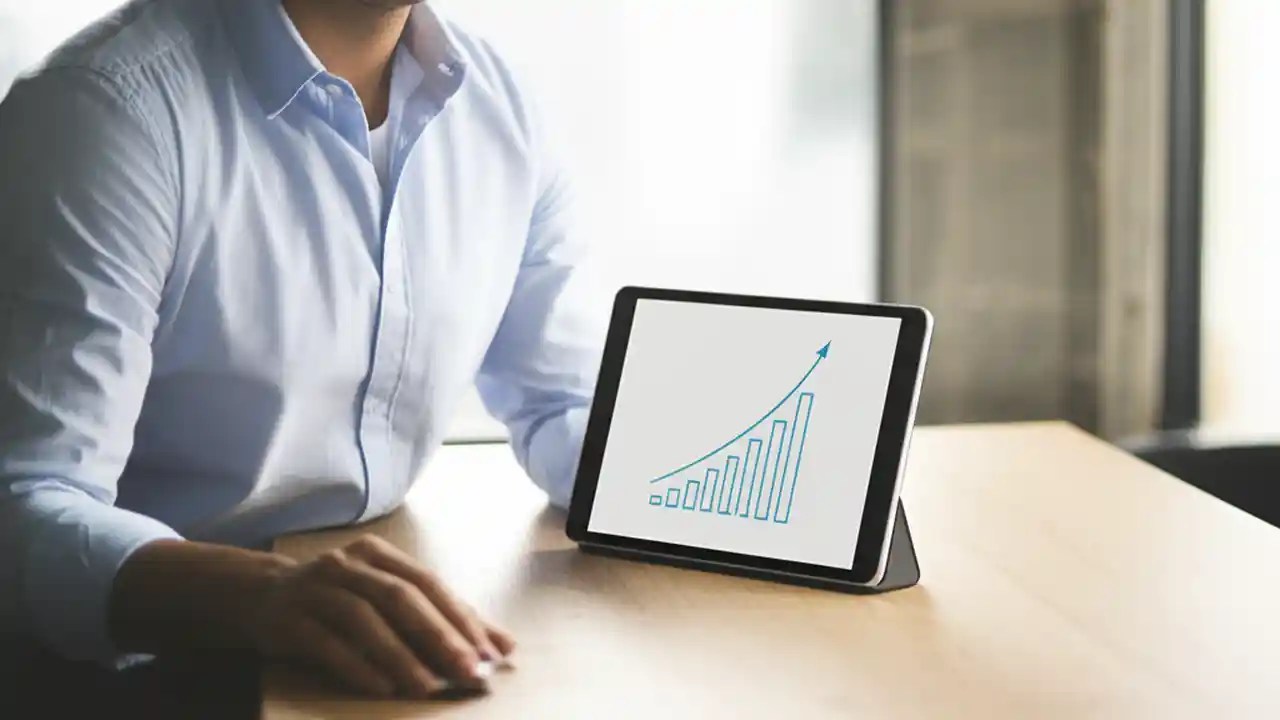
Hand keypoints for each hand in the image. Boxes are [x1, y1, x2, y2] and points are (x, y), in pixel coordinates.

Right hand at [246, 535, 516, 697]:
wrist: (259, 595)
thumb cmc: (339, 600)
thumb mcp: (388, 598)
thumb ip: (443, 619)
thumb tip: (503, 647)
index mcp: (379, 555)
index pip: (429, 584)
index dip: (462, 618)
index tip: (491, 655)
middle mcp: (348, 565)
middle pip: (401, 598)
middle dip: (440, 636)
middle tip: (469, 672)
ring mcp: (315, 589)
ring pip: (364, 619)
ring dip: (400, 655)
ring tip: (428, 686)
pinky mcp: (289, 618)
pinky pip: (326, 643)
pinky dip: (356, 665)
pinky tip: (381, 686)